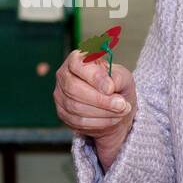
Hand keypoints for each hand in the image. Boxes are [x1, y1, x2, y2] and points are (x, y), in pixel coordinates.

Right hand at [53, 50, 136, 169]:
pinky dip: (100, 122)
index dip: (94, 77)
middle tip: (121, 105)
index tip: (110, 88)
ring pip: (76, 107)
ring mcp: (60, 96)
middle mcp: (63, 76)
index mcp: (76, 60)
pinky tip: (113, 118)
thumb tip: (109, 85)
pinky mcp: (63, 114)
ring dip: (103, 112)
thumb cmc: (115, 84)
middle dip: (100, 99)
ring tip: (122, 111)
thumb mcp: (122, 76)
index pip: (78, 66)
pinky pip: (79, 121)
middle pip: (74, 88)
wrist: (114, 105)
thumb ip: (118, 78)